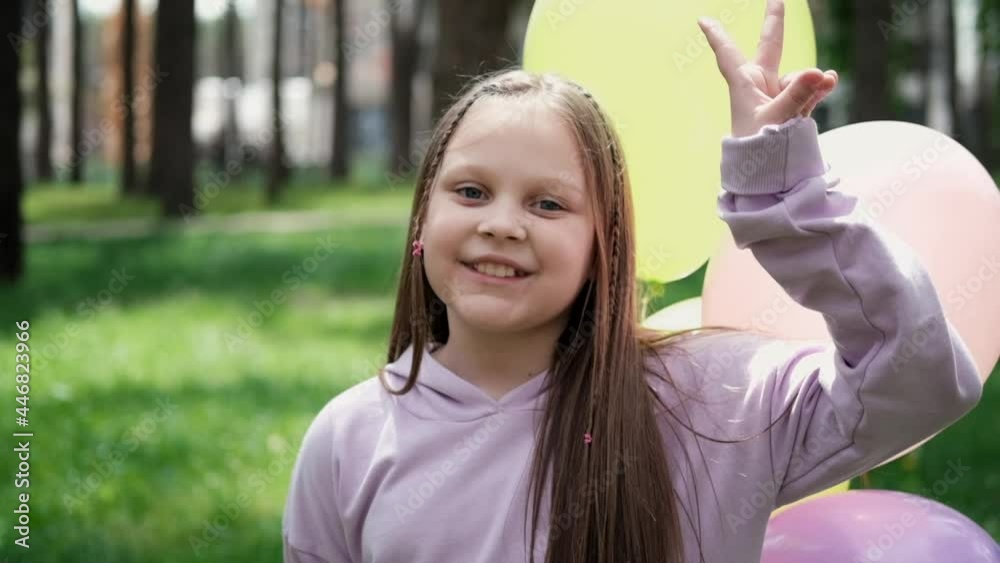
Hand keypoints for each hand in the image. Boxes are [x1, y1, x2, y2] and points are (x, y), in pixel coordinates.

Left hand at [697, 0, 838, 137]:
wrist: (767, 177)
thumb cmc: (759, 151)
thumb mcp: (777, 120)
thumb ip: (798, 96)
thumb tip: (820, 73)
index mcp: (744, 84)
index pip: (728, 54)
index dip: (717, 36)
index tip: (702, 20)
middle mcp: (760, 86)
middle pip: (769, 47)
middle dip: (774, 24)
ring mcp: (778, 96)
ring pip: (800, 78)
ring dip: (810, 84)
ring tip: (815, 94)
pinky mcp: (793, 108)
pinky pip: (811, 90)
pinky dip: (819, 88)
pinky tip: (829, 83)